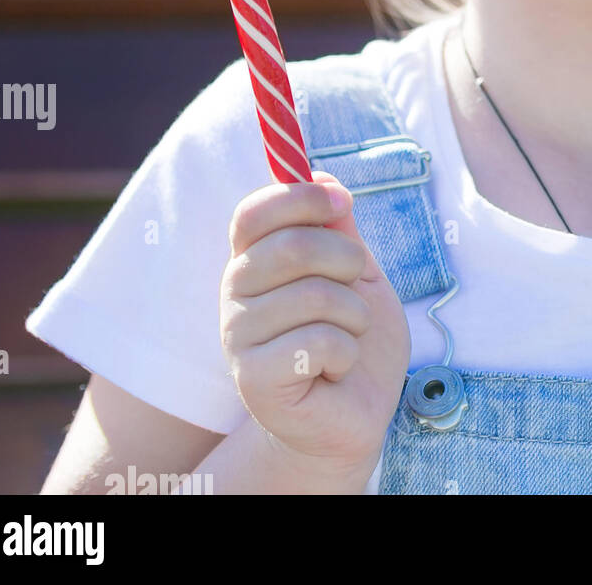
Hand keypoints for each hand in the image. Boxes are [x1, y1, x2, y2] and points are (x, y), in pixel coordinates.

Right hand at [220, 171, 410, 471]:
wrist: (354, 412)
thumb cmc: (352, 336)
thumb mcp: (355, 272)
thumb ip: (339, 228)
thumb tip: (325, 178)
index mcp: (253, 260)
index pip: (254, 211)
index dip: (300, 196)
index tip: (342, 199)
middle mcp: (234, 294)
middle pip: (292, 245)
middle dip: (347, 259)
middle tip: (357, 284)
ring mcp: (238, 337)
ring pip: (316, 295)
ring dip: (354, 315)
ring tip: (345, 336)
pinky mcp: (253, 379)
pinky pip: (319, 341)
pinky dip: (346, 352)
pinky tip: (334, 369)